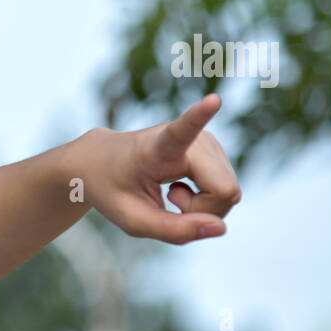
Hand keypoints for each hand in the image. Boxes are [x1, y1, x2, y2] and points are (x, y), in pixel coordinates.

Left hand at [82, 93, 240, 244]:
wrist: (102, 162)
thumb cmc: (114, 190)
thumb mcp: (132, 220)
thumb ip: (173, 230)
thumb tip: (221, 228)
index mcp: (159, 147)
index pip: (182, 131)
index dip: (199, 117)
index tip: (212, 100)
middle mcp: (192, 138)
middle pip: (224, 190)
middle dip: (202, 211)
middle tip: (169, 200)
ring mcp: (208, 142)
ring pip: (228, 193)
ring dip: (201, 207)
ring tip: (171, 192)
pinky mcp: (216, 150)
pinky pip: (227, 191)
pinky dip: (205, 201)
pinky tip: (180, 188)